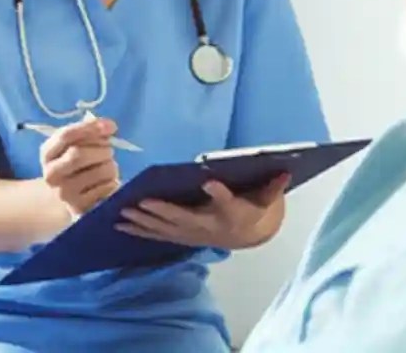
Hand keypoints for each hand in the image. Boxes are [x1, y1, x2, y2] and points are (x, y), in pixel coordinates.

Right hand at [39, 116, 120, 217]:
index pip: (66, 136)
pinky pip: (106, 188)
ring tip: (107, 168)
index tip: (111, 126)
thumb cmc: (79, 165)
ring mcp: (64, 193)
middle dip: (102, 149)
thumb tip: (109, 126)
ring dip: (111, 166)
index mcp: (47, 153)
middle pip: (79, 154)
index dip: (90, 128)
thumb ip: (91, 131)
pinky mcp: (81, 208)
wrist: (72, 197)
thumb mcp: (78, 144)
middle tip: (109, 152)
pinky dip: (113, 182)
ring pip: (98, 171)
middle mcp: (51, 174)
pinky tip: (107, 183)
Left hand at [115, 173, 291, 249]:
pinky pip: (158, 235)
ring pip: (166, 230)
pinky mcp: (182, 236)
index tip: (210, 182)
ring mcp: (193, 234)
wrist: (249, 234)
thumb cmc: (254, 208)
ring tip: (122, 214)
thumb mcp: (267, 197)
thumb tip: (285, 168)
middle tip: (142, 202)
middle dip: (163, 213)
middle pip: (185, 220)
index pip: (228, 202)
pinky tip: (120, 225)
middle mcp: (210, 227)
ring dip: (143, 223)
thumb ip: (273, 184)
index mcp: (233, 213)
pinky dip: (139, 231)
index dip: (220, 193)